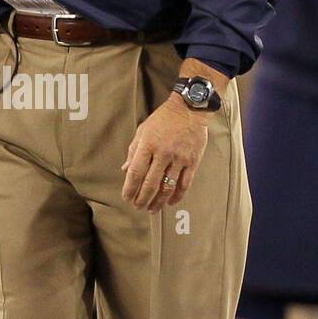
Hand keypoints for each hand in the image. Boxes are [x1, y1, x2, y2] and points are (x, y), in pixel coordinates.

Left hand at [121, 95, 208, 211]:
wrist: (189, 109)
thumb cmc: (163, 119)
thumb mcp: (143, 130)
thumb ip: (133, 150)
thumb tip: (125, 170)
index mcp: (147, 145)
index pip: (136, 172)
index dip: (130, 188)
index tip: (127, 198)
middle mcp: (163, 153)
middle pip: (150, 183)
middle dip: (142, 199)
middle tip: (138, 206)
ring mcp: (179, 158)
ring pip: (167, 187)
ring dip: (158, 202)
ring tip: (152, 209)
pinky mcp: (192, 161)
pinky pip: (184, 183)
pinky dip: (177, 196)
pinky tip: (170, 202)